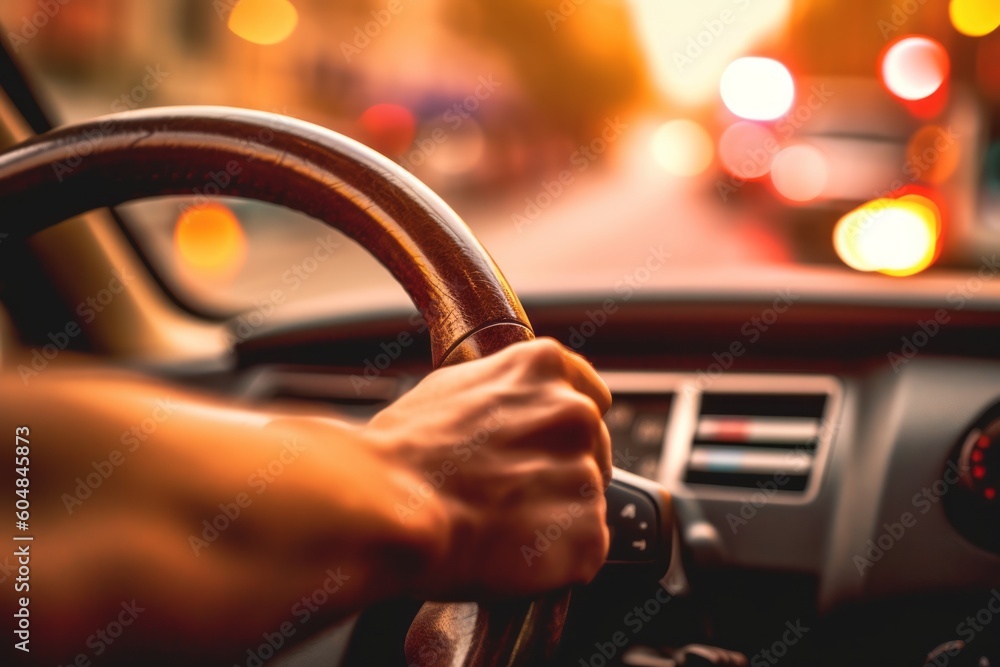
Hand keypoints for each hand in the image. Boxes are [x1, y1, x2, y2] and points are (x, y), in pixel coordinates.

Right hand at [365, 337, 612, 598]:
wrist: (388, 508)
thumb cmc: (404, 453)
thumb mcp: (454, 388)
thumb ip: (504, 391)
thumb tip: (513, 406)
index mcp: (546, 368)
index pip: (589, 398)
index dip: (561, 433)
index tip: (544, 450)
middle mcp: (575, 413)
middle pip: (591, 451)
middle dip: (557, 474)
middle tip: (507, 496)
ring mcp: (585, 473)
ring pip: (583, 502)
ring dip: (552, 518)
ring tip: (498, 525)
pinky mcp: (587, 533)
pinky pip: (582, 549)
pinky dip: (554, 560)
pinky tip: (510, 551)